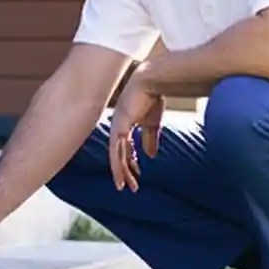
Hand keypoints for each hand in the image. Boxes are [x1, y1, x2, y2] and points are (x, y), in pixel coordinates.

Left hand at [108, 70, 163, 192]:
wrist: (151, 81)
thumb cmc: (153, 96)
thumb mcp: (153, 123)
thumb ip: (150, 139)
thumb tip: (150, 156)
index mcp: (125, 124)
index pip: (125, 147)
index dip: (130, 161)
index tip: (137, 172)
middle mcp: (118, 127)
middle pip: (118, 154)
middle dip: (123, 171)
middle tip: (127, 187)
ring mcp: (116, 128)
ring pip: (115, 156)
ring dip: (120, 173)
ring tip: (124, 187)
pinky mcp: (119, 128)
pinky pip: (117, 151)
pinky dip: (118, 165)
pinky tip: (121, 176)